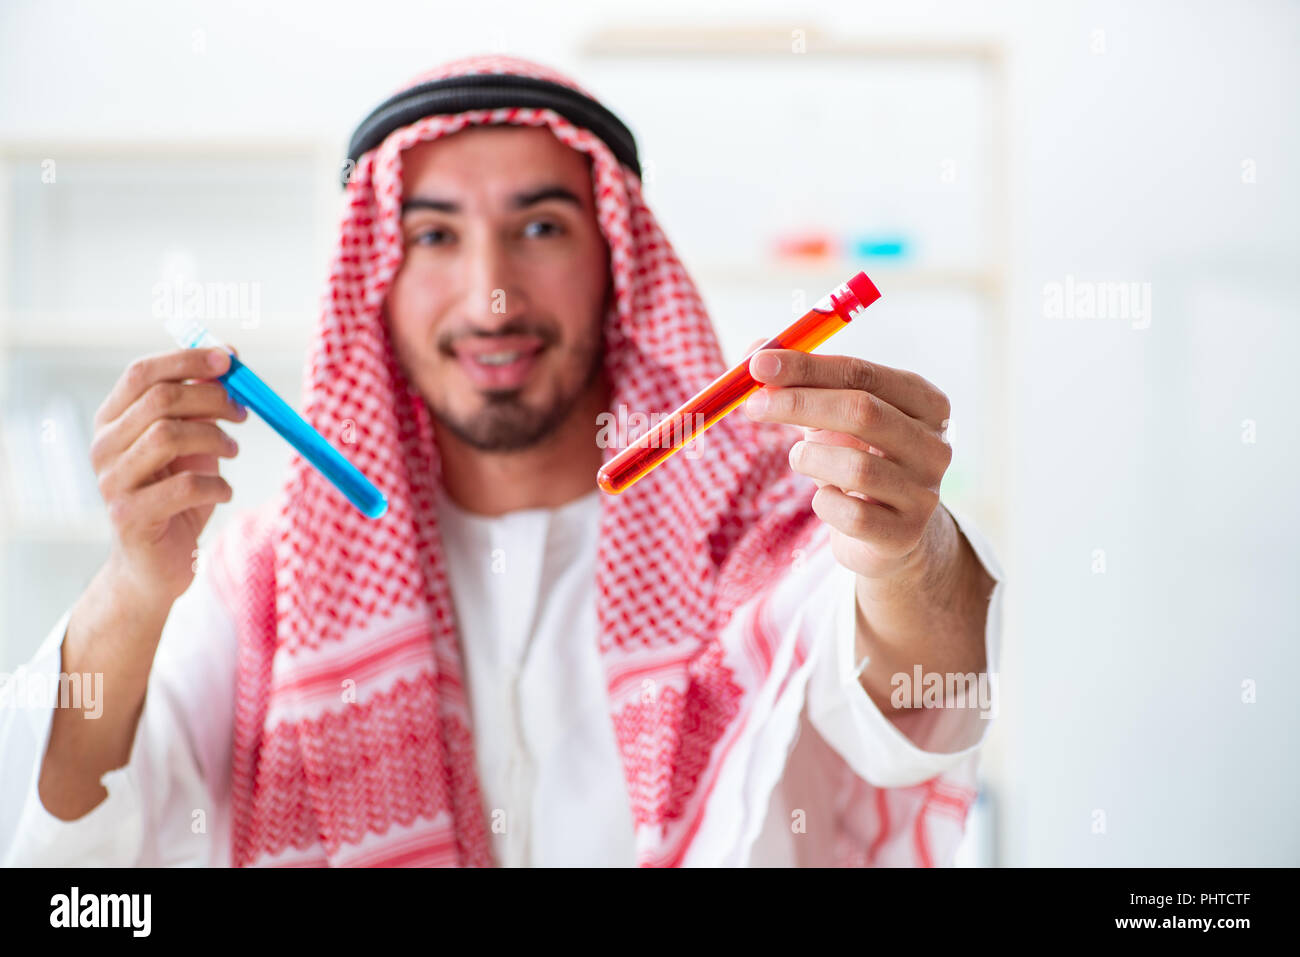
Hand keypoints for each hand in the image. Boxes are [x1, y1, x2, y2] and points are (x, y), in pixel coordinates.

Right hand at [90, 347, 246, 603]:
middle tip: (243, 413)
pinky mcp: (129, 517)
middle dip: (212, 399)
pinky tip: (225, 492)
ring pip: (168, 435)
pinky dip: (217, 485)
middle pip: (159, 400)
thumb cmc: (178, 496)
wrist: (158, 565)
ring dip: (215, 439)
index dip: (186, 359)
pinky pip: (184, 486)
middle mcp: (103, 447)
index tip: (230, 358)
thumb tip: (227, 355)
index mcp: (113, 421)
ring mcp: (112, 482)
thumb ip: (201, 402)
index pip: (141, 373)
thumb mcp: (193, 443)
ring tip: (233, 451)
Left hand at [742, 348, 952, 581]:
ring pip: (856, 466)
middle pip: (863, 411)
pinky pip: (851, 514)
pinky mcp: (905, 534)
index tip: (758, 363)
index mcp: (925, 403)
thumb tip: (752, 352)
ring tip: (803, 458)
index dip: (807, 366)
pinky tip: (827, 497)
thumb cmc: (856, 459)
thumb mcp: (833, 418)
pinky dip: (824, 502)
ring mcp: (925, 492)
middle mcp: (934, 445)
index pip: (863, 373)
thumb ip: (799, 383)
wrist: (886, 534)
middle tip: (753, 405)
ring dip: (811, 458)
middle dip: (799, 404)